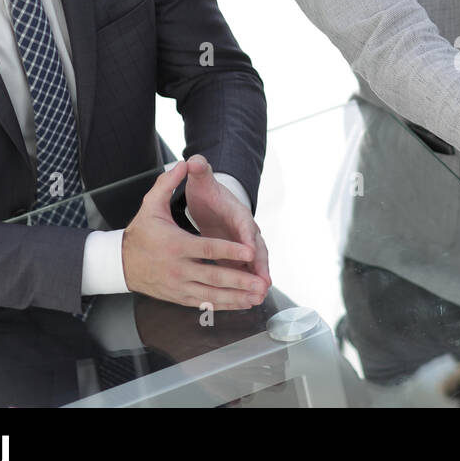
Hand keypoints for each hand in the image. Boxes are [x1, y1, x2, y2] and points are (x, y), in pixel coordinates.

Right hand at [122, 162, 268, 310]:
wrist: (120, 263)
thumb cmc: (140, 232)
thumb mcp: (150, 204)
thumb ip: (167, 183)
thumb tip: (184, 163)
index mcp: (175, 245)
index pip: (208, 249)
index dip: (230, 250)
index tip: (250, 251)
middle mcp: (178, 268)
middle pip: (214, 276)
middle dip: (240, 280)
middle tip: (261, 282)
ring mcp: (179, 286)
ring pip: (212, 294)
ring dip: (237, 297)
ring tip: (258, 296)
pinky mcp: (179, 297)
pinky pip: (206, 303)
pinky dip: (226, 304)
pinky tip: (243, 303)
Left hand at [183, 154, 270, 291]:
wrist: (214, 198)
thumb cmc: (207, 191)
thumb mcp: (202, 179)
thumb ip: (200, 170)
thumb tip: (195, 160)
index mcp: (237, 212)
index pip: (246, 225)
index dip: (248, 238)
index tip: (250, 250)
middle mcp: (245, 230)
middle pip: (257, 249)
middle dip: (260, 267)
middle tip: (263, 283)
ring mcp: (242, 244)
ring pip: (253, 264)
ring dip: (256, 280)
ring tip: (259, 297)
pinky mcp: (236, 255)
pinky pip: (243, 271)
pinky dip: (245, 285)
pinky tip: (246, 300)